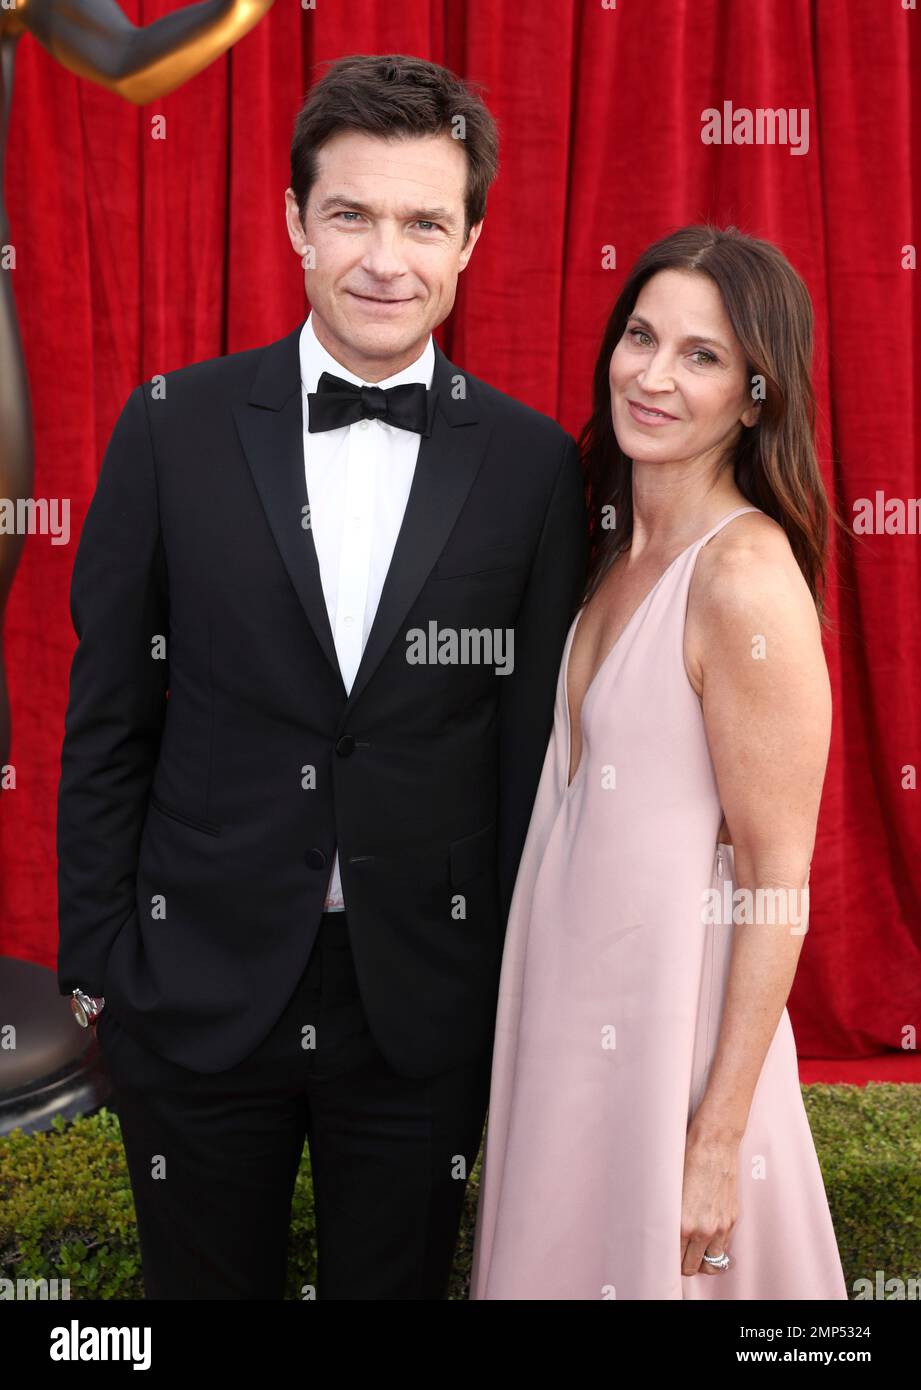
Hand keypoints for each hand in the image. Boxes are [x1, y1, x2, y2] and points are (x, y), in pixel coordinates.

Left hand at [679, 1129, 738, 1275]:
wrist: (714, 1143)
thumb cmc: (687, 1160)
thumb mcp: (671, 1192)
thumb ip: (670, 1218)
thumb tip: (666, 1234)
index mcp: (684, 1224)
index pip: (675, 1260)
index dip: (668, 1261)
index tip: (664, 1256)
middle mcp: (704, 1230)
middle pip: (692, 1266)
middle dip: (683, 1263)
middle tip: (677, 1254)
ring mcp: (721, 1226)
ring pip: (712, 1262)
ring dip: (702, 1259)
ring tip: (692, 1250)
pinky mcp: (733, 1218)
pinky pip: (723, 1247)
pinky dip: (714, 1248)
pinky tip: (706, 1238)